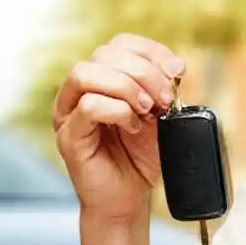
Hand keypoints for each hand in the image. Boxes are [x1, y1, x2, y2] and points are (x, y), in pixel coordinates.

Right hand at [52, 33, 185, 225]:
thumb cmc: (139, 159)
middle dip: (144, 72)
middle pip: (104, 54)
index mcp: (101, 80)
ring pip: (87, 73)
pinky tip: (133, 126)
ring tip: (147, 110)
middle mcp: (78, 91)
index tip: (177, 72)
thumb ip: (164, 90)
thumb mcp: (161, 116)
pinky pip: (88, 106)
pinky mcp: (68, 136)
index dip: (151, 51)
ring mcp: (68, 113)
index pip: (119, 44)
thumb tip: (175, 69)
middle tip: (164, 99)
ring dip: (126, 87)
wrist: (128, 200)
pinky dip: (117, 110)